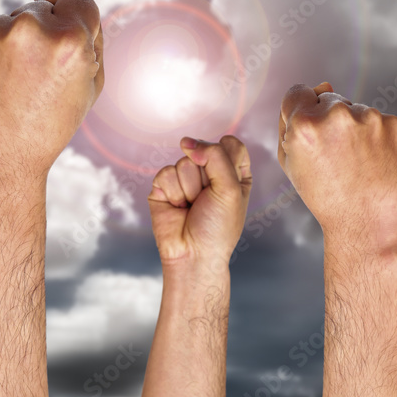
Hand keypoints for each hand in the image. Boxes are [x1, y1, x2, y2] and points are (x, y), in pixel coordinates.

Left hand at [0, 0, 103, 204]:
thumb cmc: (46, 129)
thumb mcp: (87, 87)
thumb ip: (85, 35)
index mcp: (70, 41)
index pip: (79, 0)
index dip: (74, 26)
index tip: (61, 51)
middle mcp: (28, 29)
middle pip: (40, 9)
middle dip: (38, 37)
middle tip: (30, 84)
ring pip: (4, 24)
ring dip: (5, 48)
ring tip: (4, 92)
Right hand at [148, 136, 251, 267]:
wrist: (193, 254)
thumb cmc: (218, 227)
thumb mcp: (230, 188)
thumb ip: (214, 155)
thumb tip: (187, 142)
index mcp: (233, 172)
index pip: (229, 145)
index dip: (225, 159)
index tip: (226, 183)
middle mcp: (209, 173)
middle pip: (204, 151)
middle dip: (206, 178)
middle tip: (207, 200)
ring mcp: (185, 178)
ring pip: (184, 162)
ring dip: (189, 189)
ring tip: (192, 207)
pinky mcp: (164, 185)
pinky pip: (165, 173)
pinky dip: (173, 193)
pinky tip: (178, 208)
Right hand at [278, 83, 396, 255]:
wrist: (366, 223)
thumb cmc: (325, 196)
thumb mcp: (290, 162)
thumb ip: (290, 121)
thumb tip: (320, 87)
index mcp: (305, 125)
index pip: (298, 92)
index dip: (301, 112)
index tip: (311, 131)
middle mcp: (337, 116)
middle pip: (328, 98)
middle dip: (329, 120)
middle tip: (336, 156)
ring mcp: (370, 118)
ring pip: (355, 110)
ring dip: (355, 128)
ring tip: (356, 163)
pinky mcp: (394, 126)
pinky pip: (379, 121)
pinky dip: (376, 138)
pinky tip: (373, 162)